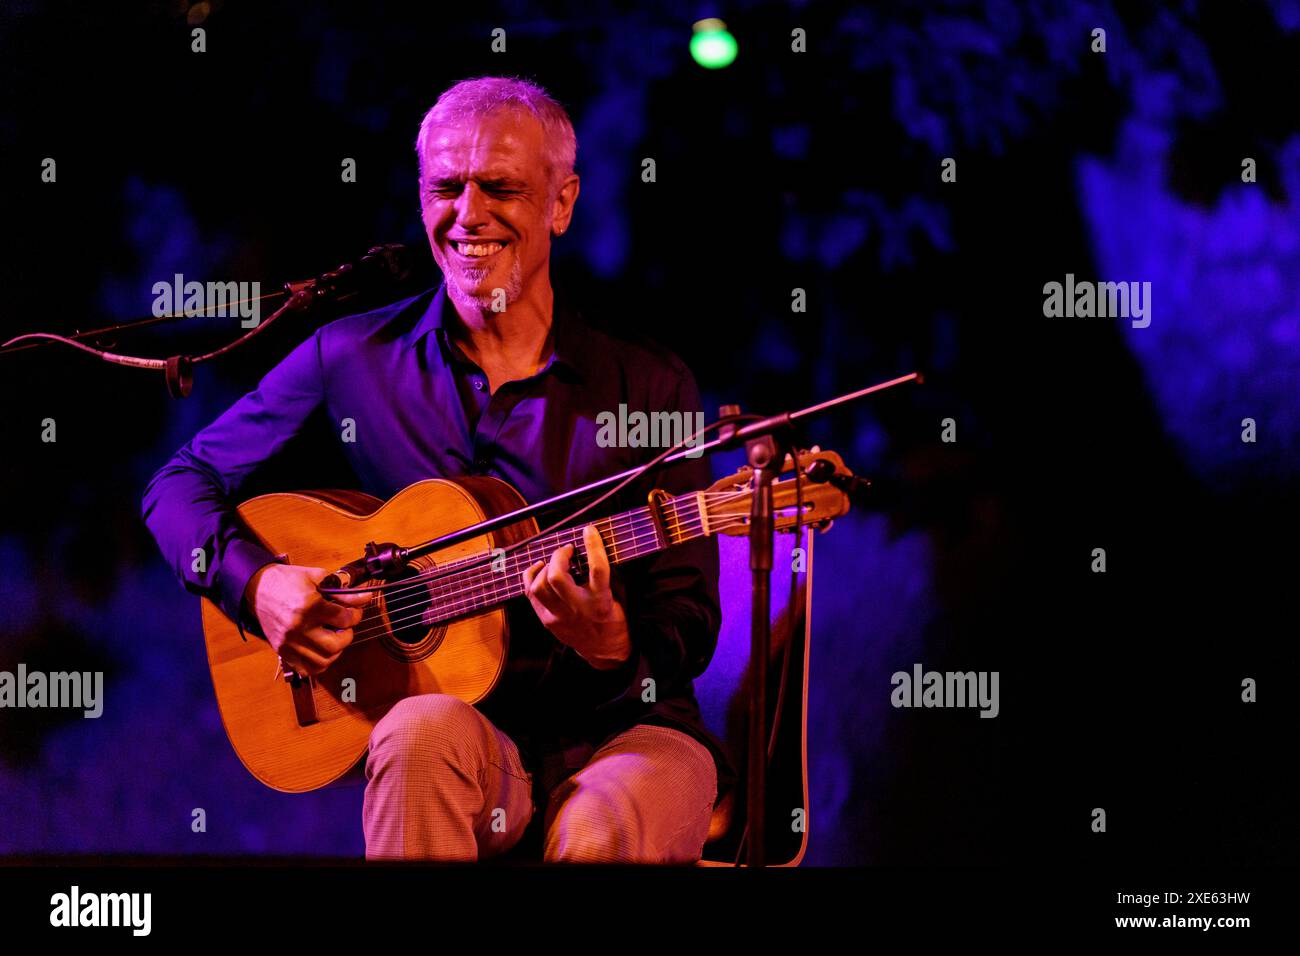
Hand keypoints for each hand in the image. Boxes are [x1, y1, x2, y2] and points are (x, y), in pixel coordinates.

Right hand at [245, 564, 369, 677]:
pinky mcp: (282, 651)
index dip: (356, 614)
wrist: (257, 588)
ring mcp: (288, 642)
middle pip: (335, 645)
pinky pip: (306, 669)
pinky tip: (321, 650)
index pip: (344, 619)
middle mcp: (297, 627)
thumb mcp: (318, 578)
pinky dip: (319, 663)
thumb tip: (365, 598)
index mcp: (308, 606)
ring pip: (322, 661)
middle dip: (347, 636)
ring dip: (335, 651)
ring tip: (334, 638)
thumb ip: (343, 591)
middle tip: (345, 627)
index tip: (354, 611)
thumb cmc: (288, 580)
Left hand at [522, 524, 630, 669]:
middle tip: (567, 550)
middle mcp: (579, 609)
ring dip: (544, 567)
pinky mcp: (547, 621)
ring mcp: (559, 617)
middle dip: (559, 556)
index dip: (593, 546)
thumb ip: (603, 575)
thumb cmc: (611, 619)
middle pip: (557, 577)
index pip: (598, 569)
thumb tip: (590, 547)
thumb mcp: (616, 596)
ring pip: (539, 587)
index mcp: (601, 601)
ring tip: (553, 561)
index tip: (589, 530)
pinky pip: (530, 595)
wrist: (604, 650)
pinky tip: (539, 569)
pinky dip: (531, 577)